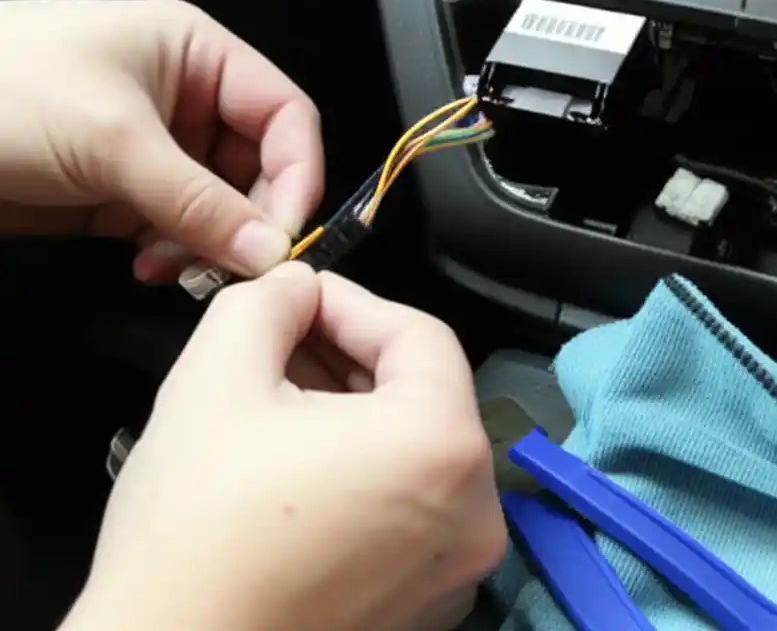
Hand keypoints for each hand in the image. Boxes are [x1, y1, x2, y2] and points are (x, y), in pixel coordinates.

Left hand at [0, 0, 322, 280]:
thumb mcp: (115, 142)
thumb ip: (202, 203)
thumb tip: (271, 250)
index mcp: (194, 54)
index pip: (284, 117)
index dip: (296, 176)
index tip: (285, 234)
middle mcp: (181, 97)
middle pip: (258, 168)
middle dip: (249, 219)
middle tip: (237, 263)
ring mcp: (149, 147)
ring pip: (219, 206)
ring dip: (209, 244)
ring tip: (176, 265)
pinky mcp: (117, 191)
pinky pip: (176, 229)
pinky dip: (174, 255)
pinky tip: (149, 267)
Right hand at [62, 264, 506, 630]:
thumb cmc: (195, 534)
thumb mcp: (216, 379)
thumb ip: (267, 303)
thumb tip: (294, 285)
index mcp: (444, 447)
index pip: (420, 335)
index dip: (351, 302)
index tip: (296, 297)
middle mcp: (474, 512)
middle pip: (423, 396)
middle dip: (348, 358)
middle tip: (279, 343)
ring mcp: (457, 567)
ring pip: (414, 454)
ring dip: (352, 416)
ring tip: (277, 404)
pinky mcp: (426, 605)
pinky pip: (409, 511)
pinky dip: (364, 478)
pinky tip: (296, 471)